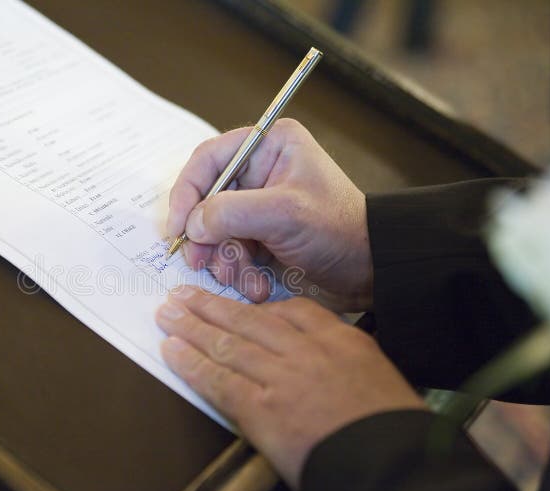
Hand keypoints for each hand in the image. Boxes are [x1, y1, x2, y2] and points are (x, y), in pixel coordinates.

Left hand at [156, 286, 425, 490]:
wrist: (390, 465)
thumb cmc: (392, 428)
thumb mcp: (380, 378)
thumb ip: (345, 362)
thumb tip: (323, 364)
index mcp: (340, 341)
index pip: (293, 311)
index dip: (255, 307)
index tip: (236, 305)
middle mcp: (306, 351)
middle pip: (249, 320)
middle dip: (211, 306)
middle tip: (184, 295)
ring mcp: (281, 378)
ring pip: (227, 343)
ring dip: (191, 327)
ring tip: (168, 314)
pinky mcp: (262, 409)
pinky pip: (218, 380)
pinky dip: (191, 364)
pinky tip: (172, 352)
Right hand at [167, 119, 371, 311]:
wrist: (371, 270)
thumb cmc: (341, 230)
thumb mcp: (284, 215)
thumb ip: (231, 213)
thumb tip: (191, 223)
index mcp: (270, 146)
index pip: (209, 160)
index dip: (187, 193)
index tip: (178, 227)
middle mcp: (262, 170)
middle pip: (208, 199)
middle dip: (206, 236)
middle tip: (201, 261)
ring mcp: (261, 204)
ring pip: (217, 230)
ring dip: (225, 259)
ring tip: (241, 279)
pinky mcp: (263, 232)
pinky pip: (232, 249)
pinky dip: (239, 270)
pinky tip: (256, 285)